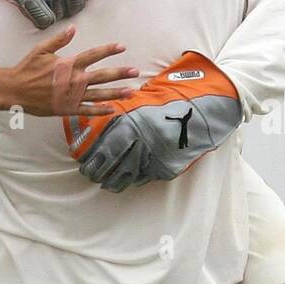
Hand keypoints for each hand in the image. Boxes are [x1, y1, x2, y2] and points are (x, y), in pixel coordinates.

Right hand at [7, 25, 134, 117]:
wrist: (15, 90)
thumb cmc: (27, 68)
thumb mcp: (41, 50)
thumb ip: (59, 40)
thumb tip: (73, 28)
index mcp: (68, 64)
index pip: (93, 55)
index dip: (108, 50)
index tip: (122, 46)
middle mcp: (73, 80)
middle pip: (102, 76)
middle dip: (120, 73)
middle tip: (135, 72)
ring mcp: (71, 96)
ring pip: (98, 94)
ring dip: (116, 92)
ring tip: (130, 91)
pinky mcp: (67, 108)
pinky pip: (86, 110)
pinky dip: (99, 110)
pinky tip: (111, 109)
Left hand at [66, 52, 242, 191]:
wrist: (200, 108)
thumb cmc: (167, 101)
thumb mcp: (139, 103)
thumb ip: (119, 115)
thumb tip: (96, 125)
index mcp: (129, 126)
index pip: (101, 151)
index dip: (91, 161)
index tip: (84, 165)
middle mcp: (138, 144)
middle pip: (110, 166)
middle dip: (98, 173)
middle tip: (91, 175)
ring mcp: (152, 158)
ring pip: (125, 176)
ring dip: (113, 181)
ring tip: (105, 182)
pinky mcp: (165, 167)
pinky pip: (143, 178)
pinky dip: (133, 180)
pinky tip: (125, 181)